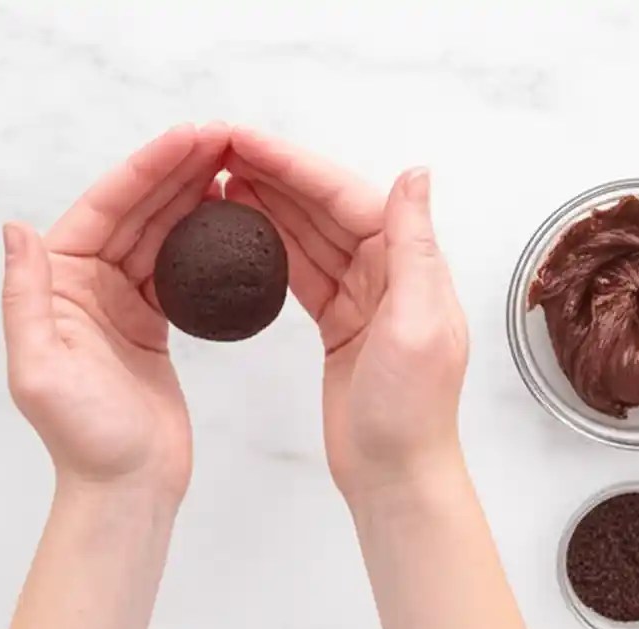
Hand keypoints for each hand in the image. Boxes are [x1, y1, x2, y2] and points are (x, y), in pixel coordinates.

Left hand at [2, 123, 228, 500]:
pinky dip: (197, 237)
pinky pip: (174, 265)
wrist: (127, 488)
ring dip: (190, 194)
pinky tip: (224, 212)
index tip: (189, 138)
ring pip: (157, 232)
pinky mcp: (150, 322)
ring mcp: (118, 301)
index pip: (103, 210)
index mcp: (54, 286)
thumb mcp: (41, 367)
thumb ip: (26, 296)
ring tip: (231, 160)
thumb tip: (18, 228)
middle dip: (175, 170)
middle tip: (222, 137)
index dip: (146, 169)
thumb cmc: (85, 438)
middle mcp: (81, 285)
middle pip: (133, 211)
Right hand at [223, 129, 468, 500]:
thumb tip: (415, 173)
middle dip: (276, 174)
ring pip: (310, 234)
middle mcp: (389, 272)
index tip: (245, 141)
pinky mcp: (339, 323)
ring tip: (224, 175)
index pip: (346, 196)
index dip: (294, 165)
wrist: (395, 476)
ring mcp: (363, 297)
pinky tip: (246, 227)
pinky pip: (303, 270)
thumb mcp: (416, 322)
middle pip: (325, 207)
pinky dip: (275, 246)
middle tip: (222, 148)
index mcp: (410, 264)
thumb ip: (413, 246)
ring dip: (271, 203)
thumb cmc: (411, 410)